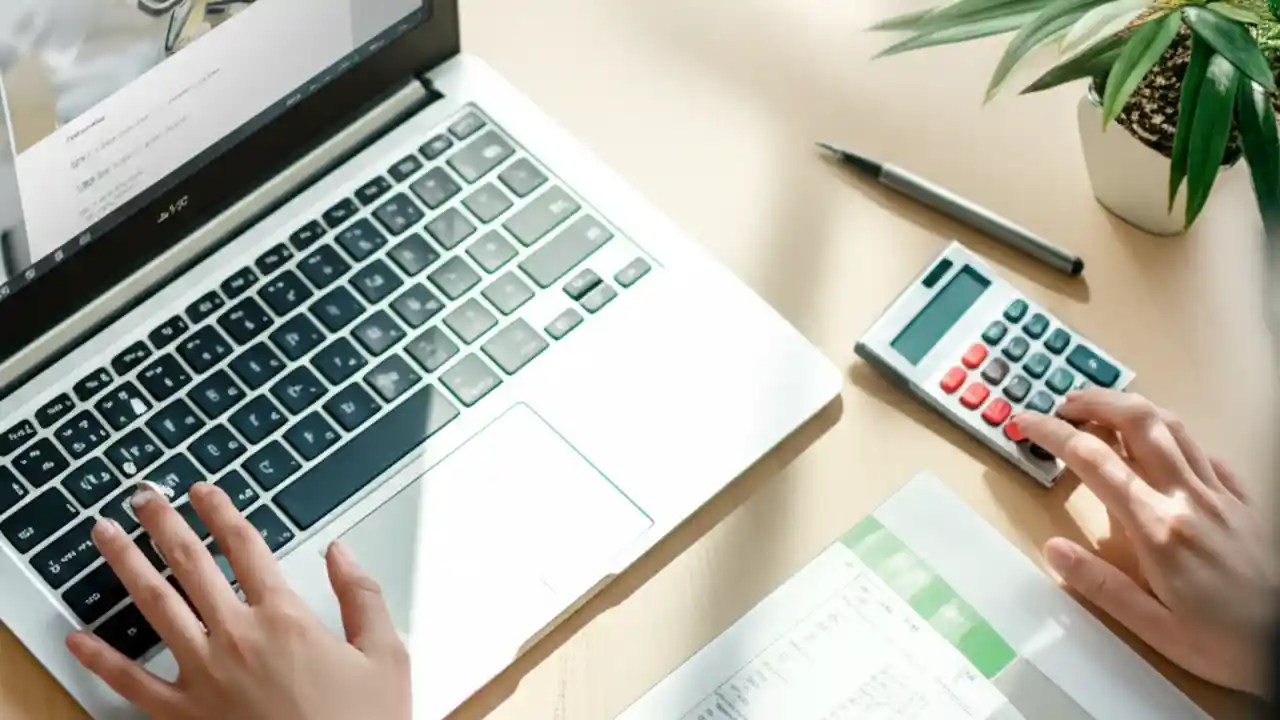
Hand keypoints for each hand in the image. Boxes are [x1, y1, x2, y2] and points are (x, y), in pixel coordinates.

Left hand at [66, 483, 410, 719]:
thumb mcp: (386, 654)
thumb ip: (362, 596)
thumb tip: (341, 553)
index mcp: (286, 618)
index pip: (246, 547)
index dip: (221, 512)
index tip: (204, 491)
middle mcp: (237, 637)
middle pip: (190, 564)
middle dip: (163, 524)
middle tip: (143, 498)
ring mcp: (204, 675)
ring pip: (154, 606)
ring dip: (125, 564)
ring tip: (105, 537)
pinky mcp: (184, 714)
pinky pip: (131, 683)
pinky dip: (101, 659)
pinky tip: (77, 639)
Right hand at [1017, 390, 1277, 695]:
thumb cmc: (1226, 644)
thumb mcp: (1155, 629)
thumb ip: (1101, 585)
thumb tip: (1053, 549)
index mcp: (1158, 528)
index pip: (1094, 461)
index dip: (1053, 433)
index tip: (1025, 422)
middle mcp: (1188, 498)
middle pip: (1138, 421)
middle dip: (1094, 401)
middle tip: (1061, 405)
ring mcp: (1221, 494)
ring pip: (1173, 426)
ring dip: (1132, 407)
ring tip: (1102, 410)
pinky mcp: (1244, 500)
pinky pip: (1205, 452)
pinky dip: (1174, 436)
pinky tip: (1160, 448)